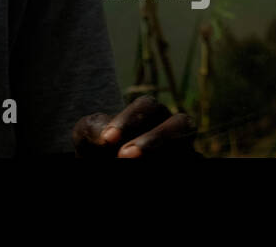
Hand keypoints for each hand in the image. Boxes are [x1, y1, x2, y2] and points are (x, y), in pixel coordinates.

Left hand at [72, 95, 199, 157]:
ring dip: (162, 151)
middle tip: (124, 155)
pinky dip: (168, 163)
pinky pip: (186, 160)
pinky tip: (149, 169)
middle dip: (153, 139)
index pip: (147, 107)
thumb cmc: (97, 148)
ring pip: (187, 145)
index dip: (128, 121)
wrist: (108, 165)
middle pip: (180, 123)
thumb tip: (104, 137)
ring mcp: (185, 149)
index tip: (108, 138)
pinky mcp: (185, 162)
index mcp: (150, 112)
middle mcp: (173, 127)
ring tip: (131, 161)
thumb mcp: (87, 136)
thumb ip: (92, 129)